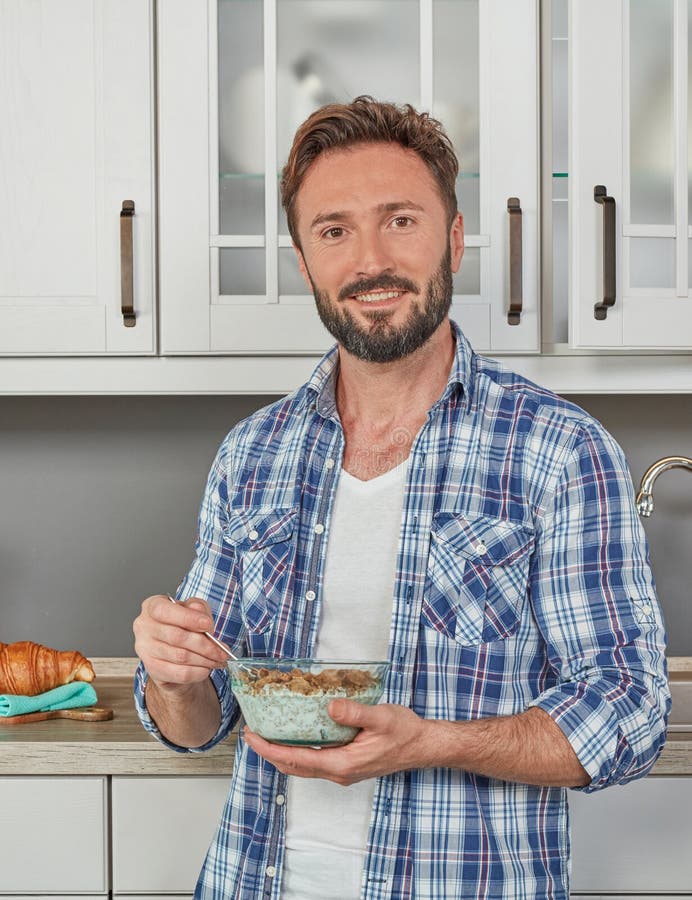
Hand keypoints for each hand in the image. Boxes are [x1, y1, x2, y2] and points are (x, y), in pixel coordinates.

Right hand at [132, 594, 227, 692]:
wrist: (174, 652)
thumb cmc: (184, 625)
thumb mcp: (193, 610)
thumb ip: (198, 608)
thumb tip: (201, 615)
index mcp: (152, 606)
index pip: (165, 611)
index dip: (188, 618)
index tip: (208, 624)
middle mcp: (143, 626)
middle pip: (176, 637)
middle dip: (205, 645)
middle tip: (222, 651)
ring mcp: (145, 649)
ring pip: (180, 657)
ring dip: (205, 660)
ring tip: (218, 660)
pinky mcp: (152, 669)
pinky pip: (179, 673)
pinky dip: (197, 672)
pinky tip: (207, 669)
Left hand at [243, 700, 430, 785]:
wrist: (423, 746)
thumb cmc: (404, 733)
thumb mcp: (380, 717)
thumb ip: (354, 713)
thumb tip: (330, 707)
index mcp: (343, 764)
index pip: (297, 759)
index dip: (271, 749)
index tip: (253, 737)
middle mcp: (339, 772)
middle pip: (294, 767)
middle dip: (270, 752)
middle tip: (251, 734)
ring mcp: (343, 771)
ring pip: (303, 767)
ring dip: (282, 753)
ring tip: (267, 735)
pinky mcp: (347, 766)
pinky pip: (314, 763)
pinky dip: (297, 752)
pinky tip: (295, 737)